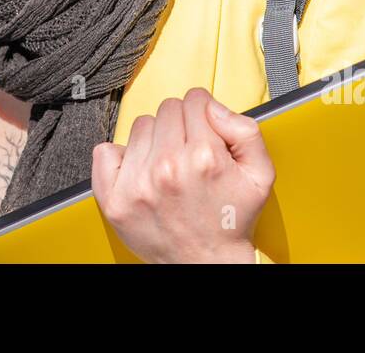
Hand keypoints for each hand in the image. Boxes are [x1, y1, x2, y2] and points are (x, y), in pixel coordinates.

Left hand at [91, 87, 275, 262]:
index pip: (195, 100)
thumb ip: (245, 130)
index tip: (204, 130)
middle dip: (182, 124)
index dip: (203, 113)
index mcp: (204, 157)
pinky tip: (140, 171)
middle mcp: (168, 168)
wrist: (207, 263)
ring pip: (141, 125)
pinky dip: (120, 156)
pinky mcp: (115, 200)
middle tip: (189, 151)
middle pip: (168, 109)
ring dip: (155, 139)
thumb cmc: (232, 220)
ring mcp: (137, 184)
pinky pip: (105, 151)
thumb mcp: (260, 174)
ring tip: (169, 165)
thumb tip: (212, 106)